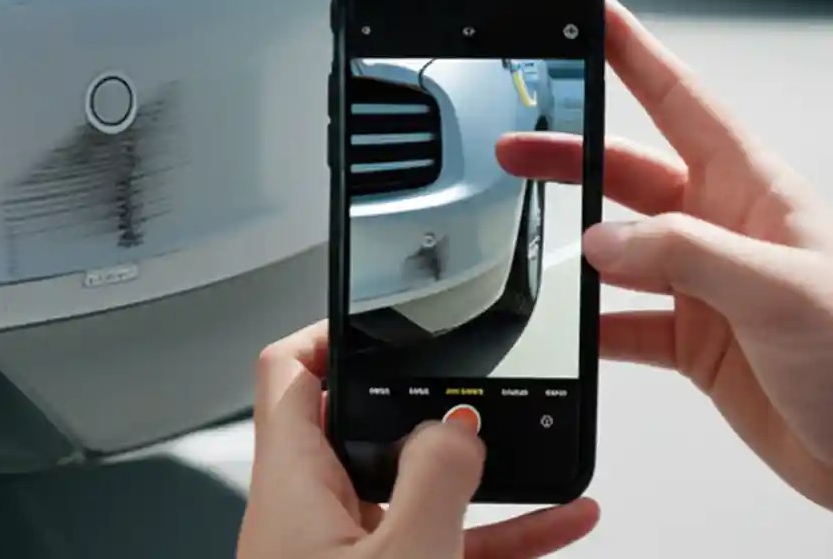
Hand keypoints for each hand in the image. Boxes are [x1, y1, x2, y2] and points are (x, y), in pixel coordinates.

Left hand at [237, 321, 599, 558]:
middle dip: (431, 408)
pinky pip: (442, 546)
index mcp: (293, 482)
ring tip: (544, 459)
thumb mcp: (403, 557)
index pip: (289, 374)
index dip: (329, 332)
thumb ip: (434, 479)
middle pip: (366, 427)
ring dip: (480, 476)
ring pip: (418, 492)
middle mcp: (312, 512)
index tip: (386, 314)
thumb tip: (456, 425)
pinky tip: (560, 527)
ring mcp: (346, 555)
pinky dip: (495, 535)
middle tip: (484, 391)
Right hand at [497, 0, 832, 508]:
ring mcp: (707, 287)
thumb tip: (601, 243)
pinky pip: (624, 324)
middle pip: (631, 172)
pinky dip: (591, 326)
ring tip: (528, 232)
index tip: (594, 18)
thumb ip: (683, 257)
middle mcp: (725, 230)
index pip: (682, 102)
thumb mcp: (780, 289)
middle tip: (517, 143)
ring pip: (620, 247)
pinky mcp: (696, 344)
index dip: (636, 55)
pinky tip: (570, 328)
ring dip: (574, 242)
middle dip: (572, 152)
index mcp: (755, 191)